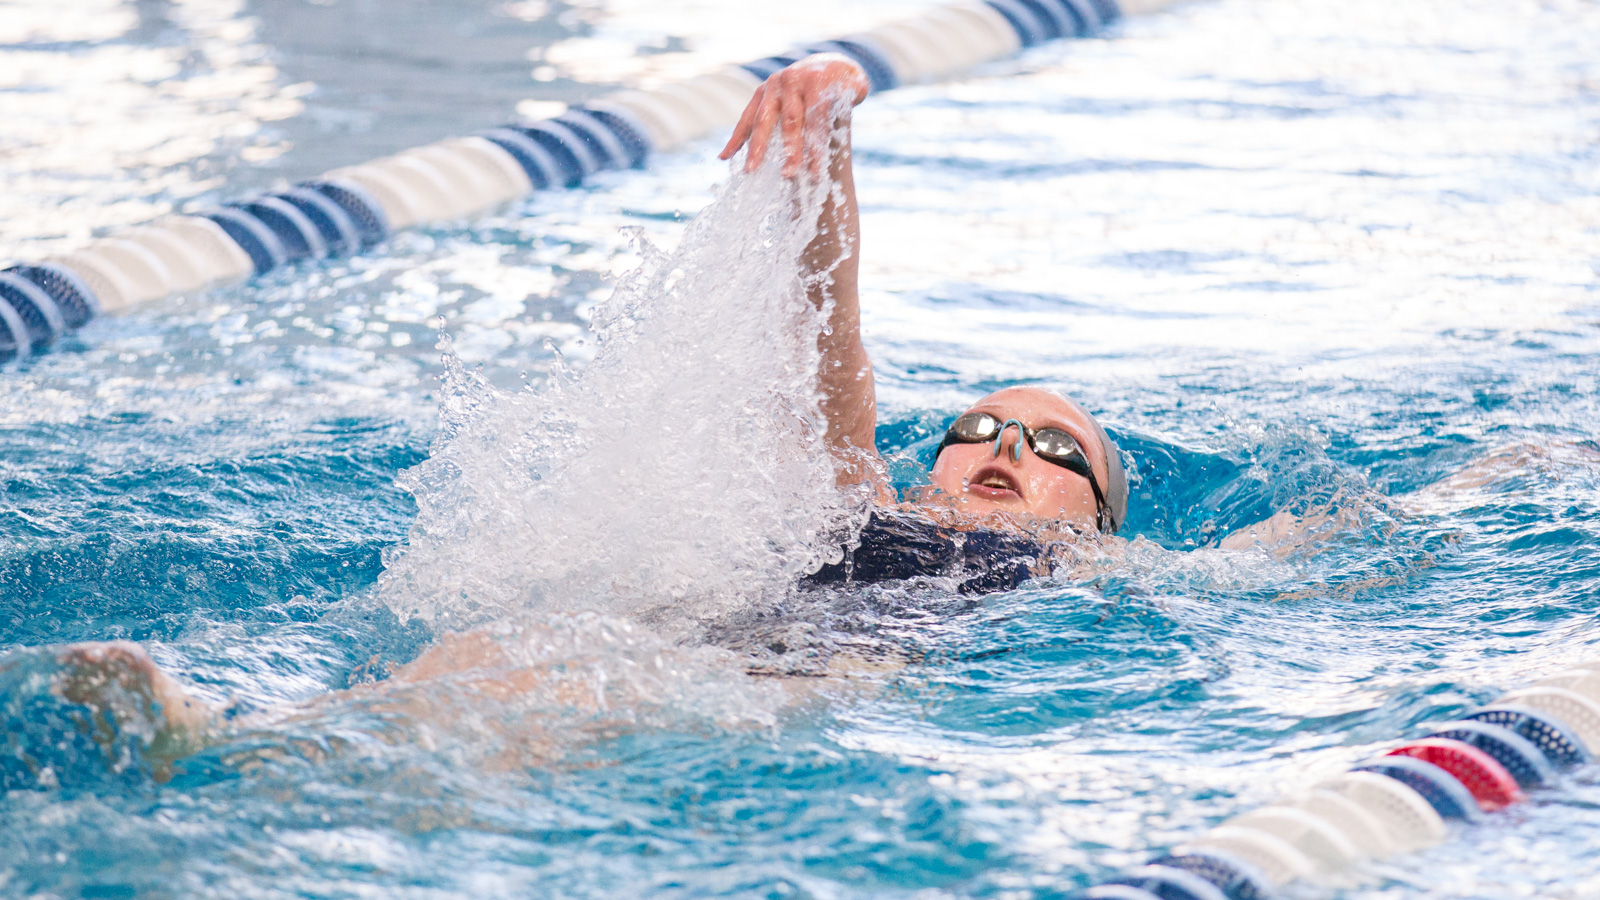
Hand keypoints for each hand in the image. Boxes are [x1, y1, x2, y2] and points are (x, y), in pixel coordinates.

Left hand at [719, 53, 869, 177]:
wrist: (844, 66)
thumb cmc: (812, 91)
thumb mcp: (789, 100)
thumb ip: (773, 120)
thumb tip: (747, 153)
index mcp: (768, 90)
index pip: (749, 117)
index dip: (736, 138)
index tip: (724, 159)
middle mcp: (780, 83)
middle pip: (766, 120)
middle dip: (758, 147)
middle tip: (751, 170)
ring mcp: (800, 81)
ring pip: (793, 123)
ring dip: (792, 152)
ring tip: (790, 174)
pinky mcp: (822, 85)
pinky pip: (818, 121)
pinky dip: (817, 146)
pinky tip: (817, 165)